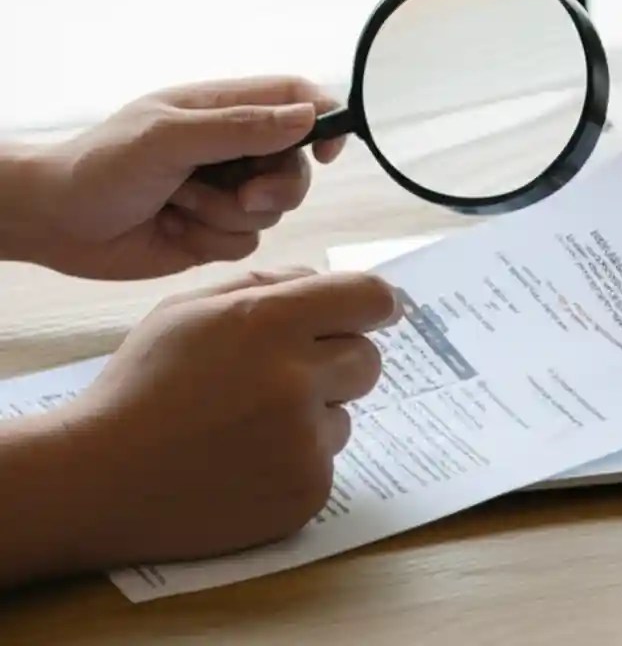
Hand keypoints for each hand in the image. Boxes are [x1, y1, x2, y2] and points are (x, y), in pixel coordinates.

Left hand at [9, 76, 345, 278]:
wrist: (57, 223)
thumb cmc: (101, 167)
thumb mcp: (170, 138)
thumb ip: (240, 128)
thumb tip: (307, 116)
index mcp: (223, 109)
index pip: (296, 98)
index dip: (324, 119)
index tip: (327, 152)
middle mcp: (232, 148)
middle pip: (296, 166)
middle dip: (275, 188)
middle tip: (244, 197)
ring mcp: (226, 191)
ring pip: (274, 211)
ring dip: (227, 215)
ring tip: (179, 205)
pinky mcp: (216, 232)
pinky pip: (248, 242)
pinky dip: (213, 240)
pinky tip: (172, 229)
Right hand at [50, 268, 399, 569]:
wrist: (98, 480)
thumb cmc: (142, 387)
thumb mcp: (188, 311)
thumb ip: (264, 285)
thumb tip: (326, 280)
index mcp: (268, 322)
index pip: (368, 298)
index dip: (375, 303)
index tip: (373, 312)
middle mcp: (295, 379)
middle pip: (368, 357)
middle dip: (337, 360)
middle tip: (283, 375)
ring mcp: (304, 440)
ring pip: (346, 412)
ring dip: (313, 413)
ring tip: (245, 425)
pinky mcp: (307, 490)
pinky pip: (327, 460)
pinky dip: (296, 459)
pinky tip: (245, 462)